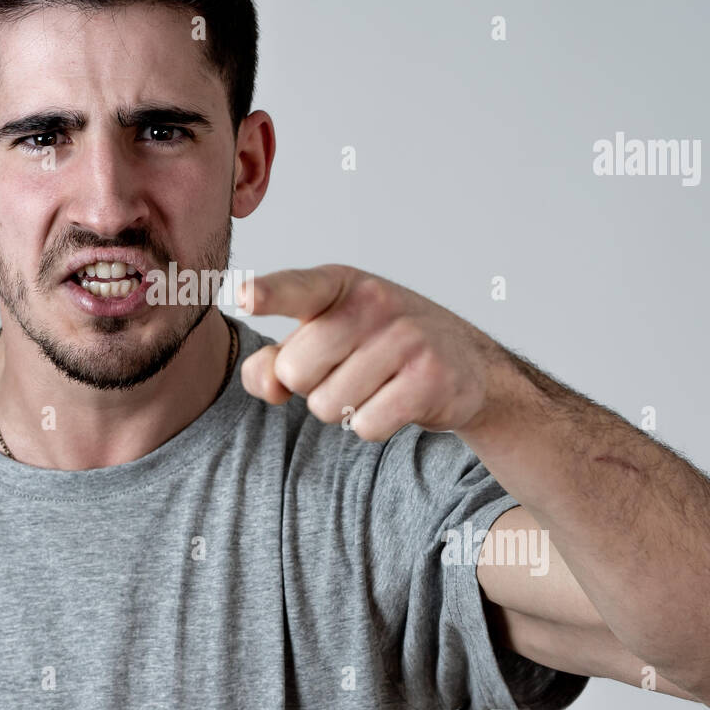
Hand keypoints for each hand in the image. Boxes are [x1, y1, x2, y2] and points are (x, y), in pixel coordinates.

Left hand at [237, 264, 509, 439]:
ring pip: (326, 404)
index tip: (244, 295)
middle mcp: (374, 301)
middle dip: (309, 384)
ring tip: (373, 384)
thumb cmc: (377, 347)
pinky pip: (364, 425)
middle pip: (294, 371)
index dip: (268, 294)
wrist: (464, 363)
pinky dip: (371, 424)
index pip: (297, 288)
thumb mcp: (322, 339)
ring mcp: (406, 337)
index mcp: (339, 283)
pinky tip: (395, 401)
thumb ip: (275, 360)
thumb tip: (267, 385)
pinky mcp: (430, 378)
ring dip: (341, 408)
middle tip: (346, 370)